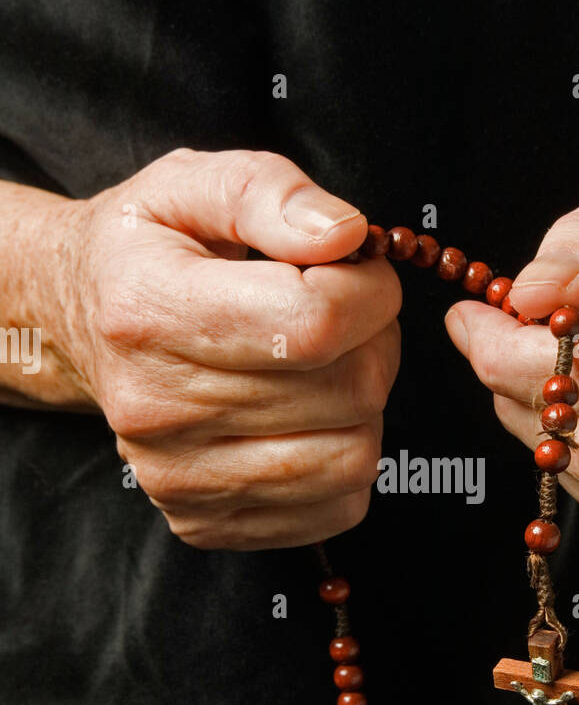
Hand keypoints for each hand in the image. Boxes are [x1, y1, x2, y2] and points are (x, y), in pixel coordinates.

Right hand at [58, 148, 400, 547]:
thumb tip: (344, 235)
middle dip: (375, 342)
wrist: (78, 319)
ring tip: (330, 364)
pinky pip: (336, 509)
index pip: (313, 324)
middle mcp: (153, 406)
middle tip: (347, 314)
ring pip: (354, 457)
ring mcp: (175, 476)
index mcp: (148, 310)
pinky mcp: (202, 520)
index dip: (369, 292)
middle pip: (348, 392)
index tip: (359, 269)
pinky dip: (348, 459)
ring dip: (368, 405)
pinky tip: (313, 417)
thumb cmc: (146, 249)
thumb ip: (270, 194)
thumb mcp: (192, 183)